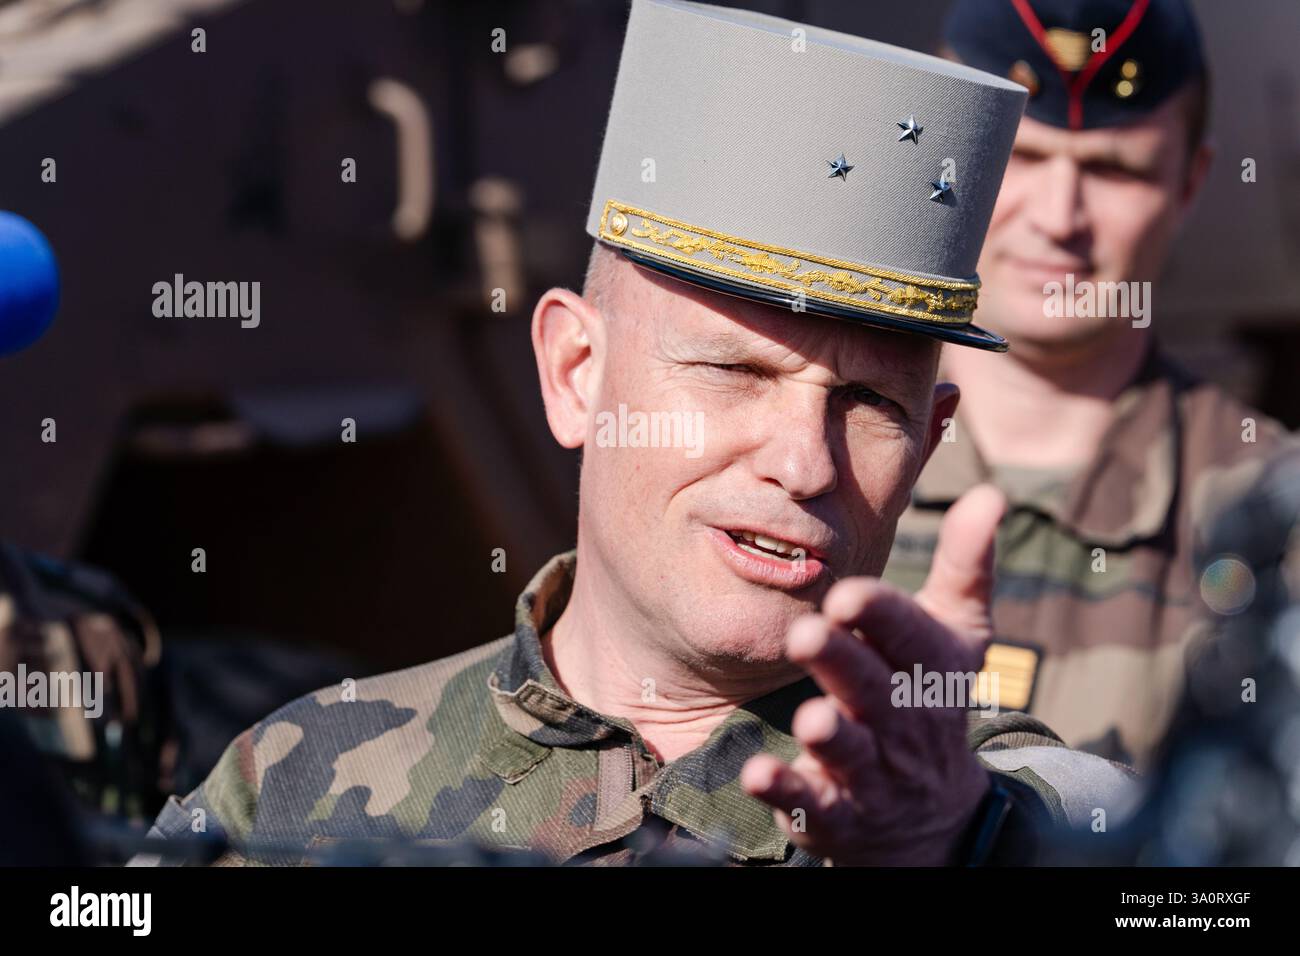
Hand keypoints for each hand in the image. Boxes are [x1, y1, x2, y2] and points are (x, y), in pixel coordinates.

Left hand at [740, 484, 1005, 864]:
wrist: (933, 816)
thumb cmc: (930, 697)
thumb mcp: (956, 633)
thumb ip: (966, 564)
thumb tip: (990, 492)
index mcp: (928, 666)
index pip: (907, 634)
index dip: (881, 615)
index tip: (848, 594)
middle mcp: (901, 717)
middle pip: (872, 687)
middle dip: (843, 662)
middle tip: (806, 634)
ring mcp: (871, 768)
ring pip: (850, 750)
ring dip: (830, 734)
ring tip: (811, 720)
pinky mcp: (836, 811)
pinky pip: (813, 804)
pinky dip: (787, 791)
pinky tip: (757, 775)